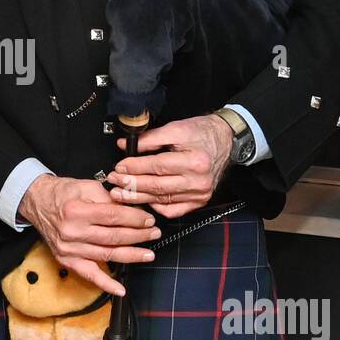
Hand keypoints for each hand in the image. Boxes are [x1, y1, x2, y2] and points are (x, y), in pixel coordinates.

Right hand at [17, 175, 160, 297]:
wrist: (37, 202)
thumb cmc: (62, 193)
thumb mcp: (86, 186)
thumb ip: (109, 198)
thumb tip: (132, 209)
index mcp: (77, 211)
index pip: (114, 217)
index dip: (135, 219)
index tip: (149, 219)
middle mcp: (72, 232)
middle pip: (113, 237)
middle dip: (138, 236)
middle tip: (154, 233)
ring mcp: (69, 249)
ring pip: (106, 255)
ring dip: (130, 256)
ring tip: (148, 254)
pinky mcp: (67, 260)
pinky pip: (89, 275)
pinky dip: (105, 284)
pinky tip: (120, 289)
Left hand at [106, 114, 233, 218]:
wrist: (225, 141)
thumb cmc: (201, 133)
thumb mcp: (176, 129)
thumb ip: (150, 138)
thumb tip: (125, 145)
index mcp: (195, 161)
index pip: (157, 166)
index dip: (135, 167)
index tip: (119, 166)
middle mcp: (199, 181)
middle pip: (158, 186)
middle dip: (132, 185)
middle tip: (114, 182)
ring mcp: (200, 194)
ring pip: (162, 200)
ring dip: (138, 198)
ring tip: (120, 194)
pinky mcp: (199, 202)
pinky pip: (173, 210)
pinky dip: (156, 207)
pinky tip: (143, 201)